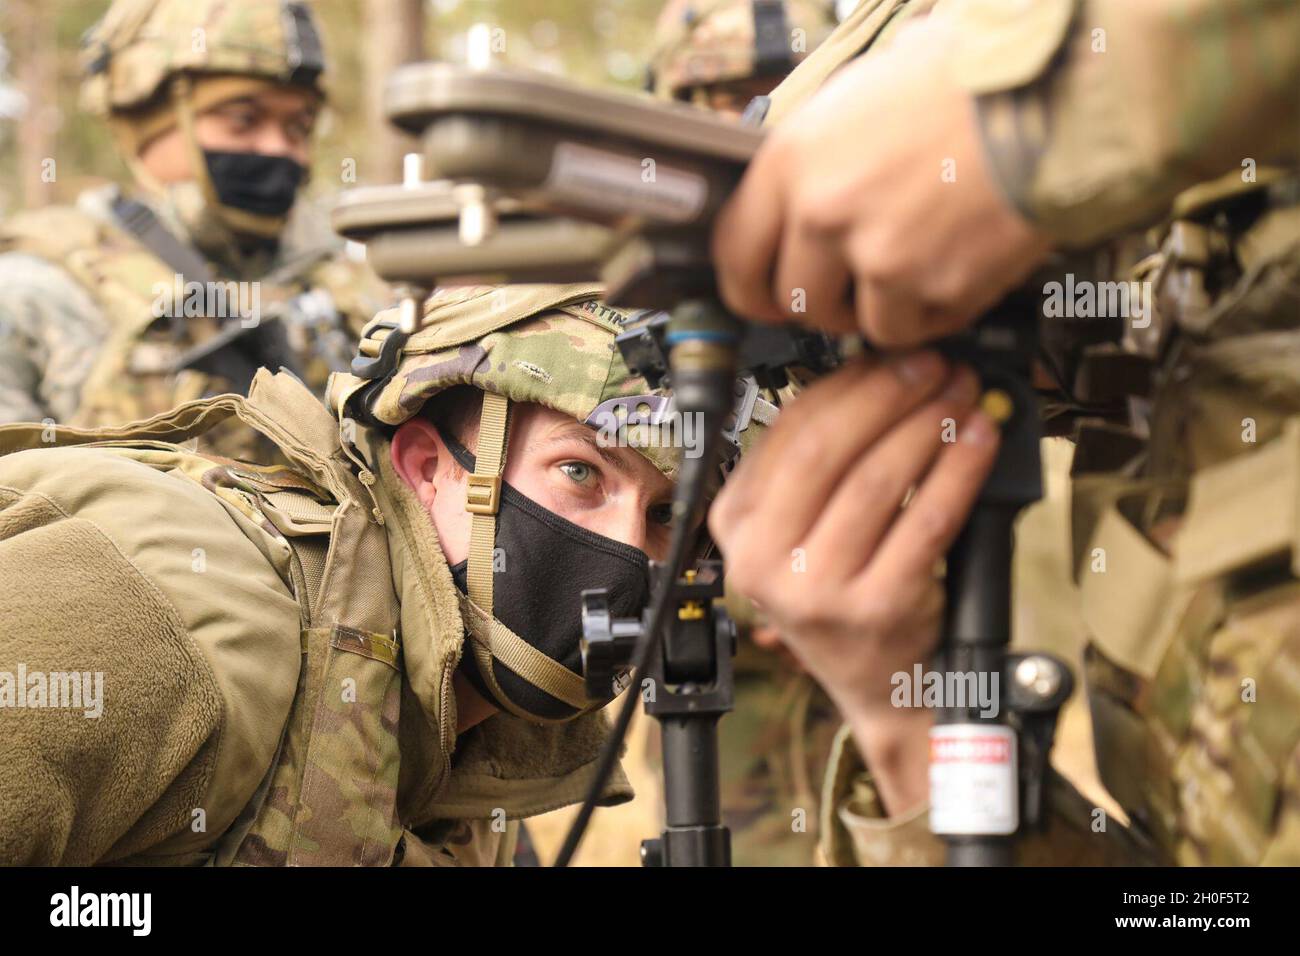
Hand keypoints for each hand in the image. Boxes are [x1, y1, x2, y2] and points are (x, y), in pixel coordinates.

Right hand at [708, 354, 998, 811]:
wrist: (879, 684)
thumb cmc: (842, 593)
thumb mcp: (799, 528)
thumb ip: (820, 462)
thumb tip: (878, 375)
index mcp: (736, 524)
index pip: (789, 431)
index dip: (848, 384)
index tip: (893, 357)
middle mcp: (762, 558)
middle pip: (827, 449)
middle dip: (889, 394)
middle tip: (936, 366)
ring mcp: (817, 588)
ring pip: (878, 479)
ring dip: (929, 424)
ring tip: (964, 396)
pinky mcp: (877, 606)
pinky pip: (928, 519)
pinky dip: (960, 470)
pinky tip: (980, 441)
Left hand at [712, 14, 1050, 347]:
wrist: (1053, 91)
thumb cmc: (966, 78)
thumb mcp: (859, 96)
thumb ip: (816, 158)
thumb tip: (794, 196)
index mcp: (792, 161)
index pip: (735, 253)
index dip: (749, 283)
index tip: (765, 292)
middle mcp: (823, 212)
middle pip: (793, 300)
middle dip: (821, 300)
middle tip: (851, 286)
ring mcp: (878, 256)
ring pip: (854, 322)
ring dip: (879, 308)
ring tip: (913, 265)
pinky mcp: (934, 288)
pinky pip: (914, 328)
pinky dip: (931, 312)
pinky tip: (951, 269)